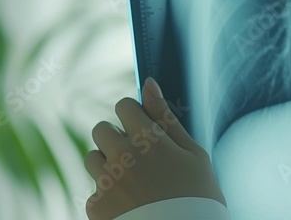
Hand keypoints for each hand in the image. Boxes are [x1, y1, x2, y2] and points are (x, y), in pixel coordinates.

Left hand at [84, 77, 226, 219]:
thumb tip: (148, 84)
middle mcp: (123, 157)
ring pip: (92, 158)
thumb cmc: (198, 197)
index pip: (124, 106)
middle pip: (101, 129)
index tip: (144, 131)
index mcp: (149, 140)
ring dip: (108, 166)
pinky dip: (108, 197)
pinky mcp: (96, 207)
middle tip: (138, 160)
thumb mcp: (194, 155)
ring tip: (133, 184)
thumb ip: (166, 118)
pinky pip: (94, 191)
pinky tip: (130, 206)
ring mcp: (106, 183)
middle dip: (116, 138)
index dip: (134, 116)